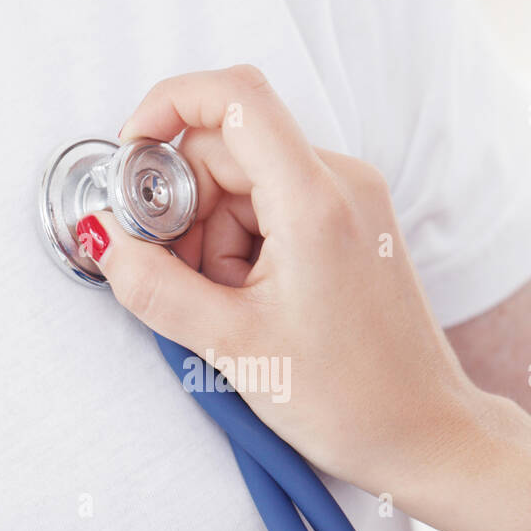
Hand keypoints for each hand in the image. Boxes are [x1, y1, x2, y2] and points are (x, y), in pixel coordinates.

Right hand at [82, 65, 498, 497]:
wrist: (425, 433)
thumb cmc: (352, 400)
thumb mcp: (233, 346)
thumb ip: (155, 287)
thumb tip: (104, 241)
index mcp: (316, 201)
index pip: (233, 97)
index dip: (167, 106)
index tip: (131, 155)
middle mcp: (343, 182)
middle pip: (229, 148)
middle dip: (185, 208)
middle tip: (184, 280)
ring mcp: (353, 200)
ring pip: (247, 182)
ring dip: (215, 237)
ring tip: (233, 309)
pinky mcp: (353, 224)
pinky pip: (275, 206)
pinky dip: (245, 245)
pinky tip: (254, 302)